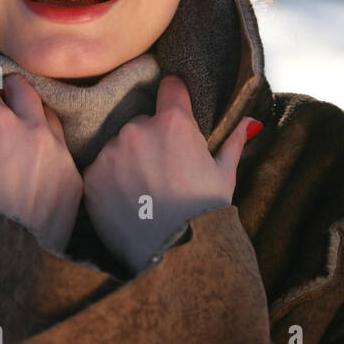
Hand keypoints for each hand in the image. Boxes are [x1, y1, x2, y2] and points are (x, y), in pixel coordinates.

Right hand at [0, 68, 82, 254]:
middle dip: (6, 84)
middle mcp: (31, 129)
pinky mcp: (73, 174)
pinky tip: (38, 156)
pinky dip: (48, 146)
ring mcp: (58, 150)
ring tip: (21, 119)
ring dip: (33, 111)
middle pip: (22, 88)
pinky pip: (63, 149)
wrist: (5, 255)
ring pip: (48, 114)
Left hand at [82, 74, 261, 274]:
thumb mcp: (224, 177)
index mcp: (173, 123)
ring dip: (128, 159)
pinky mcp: (92, 176)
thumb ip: (233, 142)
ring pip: (119, 145)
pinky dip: (110, 181)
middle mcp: (138, 129)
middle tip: (163, 169)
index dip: (175, 97)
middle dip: (151, 138)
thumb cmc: (203, 214)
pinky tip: (126, 202)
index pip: (170, 86)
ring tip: (143, 190)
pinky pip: (101, 169)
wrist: (171, 256)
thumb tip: (250, 122)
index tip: (175, 107)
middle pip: (142, 120)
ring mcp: (111, 152)